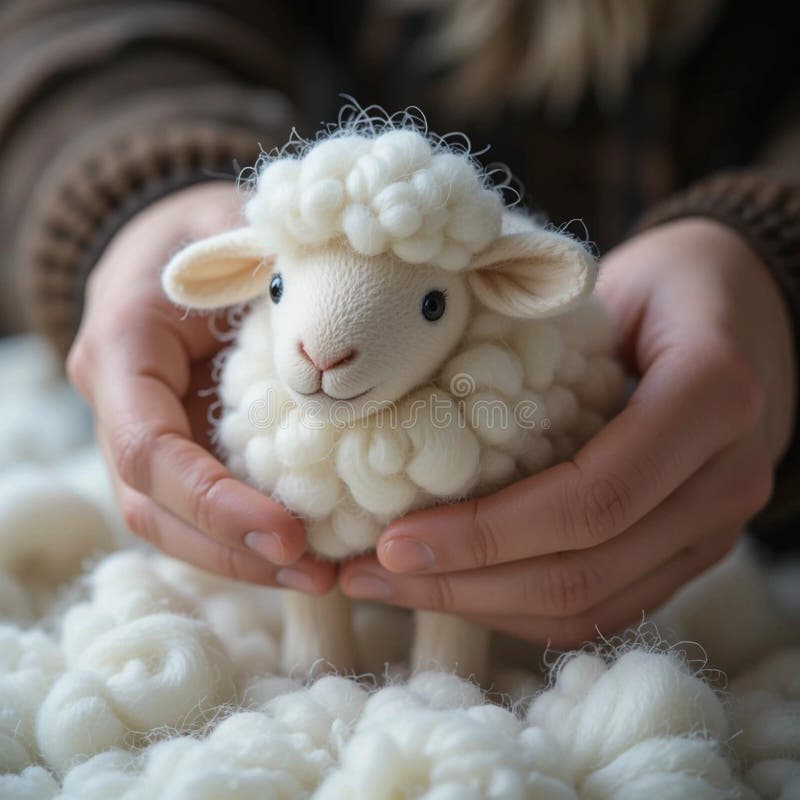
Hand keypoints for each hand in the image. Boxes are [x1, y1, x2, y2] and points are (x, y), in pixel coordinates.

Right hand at [68, 182, 334, 592]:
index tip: (287, 532)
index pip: (149, 450)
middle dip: (231, 549)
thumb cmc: (208, 228)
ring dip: (243, 559)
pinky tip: (308, 551)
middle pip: (154, 508)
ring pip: (173, 523)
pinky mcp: (180, 448)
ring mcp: (146, 434)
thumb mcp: (237, 228)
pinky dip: (250, 537)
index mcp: (122, 350)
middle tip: (315, 570)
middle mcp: (121, 405)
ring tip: (321, 575)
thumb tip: (351, 315)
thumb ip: (271, 266)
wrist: (175, 243)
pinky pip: (203, 507)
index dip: (212, 501)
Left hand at [339, 218, 795, 645]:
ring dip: (483, 607)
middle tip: (371, 573)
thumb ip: (535, 333)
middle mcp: (726, 479)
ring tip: (395, 588)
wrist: (745, 311)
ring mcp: (713, 528)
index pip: (593, 496)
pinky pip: (603, 604)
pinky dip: (521, 607)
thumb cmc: (661, 284)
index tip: (393, 538)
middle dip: (466, 582)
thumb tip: (405, 392)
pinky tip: (456, 587)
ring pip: (592, 605)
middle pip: (586, 568)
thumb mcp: (605, 283)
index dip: (488, 532)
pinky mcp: (687, 551)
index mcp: (711, 395)